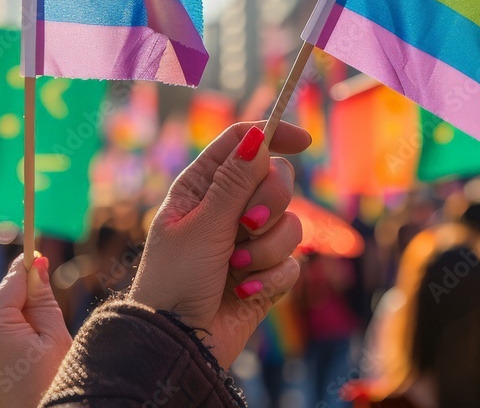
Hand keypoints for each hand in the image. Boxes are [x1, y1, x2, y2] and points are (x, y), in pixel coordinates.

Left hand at [0, 255, 71, 407]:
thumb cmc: (51, 383)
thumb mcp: (53, 335)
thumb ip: (41, 296)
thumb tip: (35, 263)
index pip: (11, 282)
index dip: (29, 267)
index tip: (41, 253)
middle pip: (3, 303)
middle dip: (26, 305)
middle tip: (50, 326)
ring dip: (16, 325)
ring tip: (37, 352)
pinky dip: (6, 343)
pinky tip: (23, 363)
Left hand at [129, 121, 309, 367]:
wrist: (177, 345)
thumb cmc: (175, 281)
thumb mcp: (203, 225)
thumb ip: (235, 182)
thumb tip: (258, 136)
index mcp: (203, 187)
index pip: (243, 143)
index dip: (274, 135)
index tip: (304, 142)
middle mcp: (229, 209)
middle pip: (276, 179)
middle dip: (270, 202)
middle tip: (247, 225)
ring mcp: (250, 242)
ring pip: (291, 223)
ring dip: (265, 249)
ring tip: (236, 269)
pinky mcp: (267, 273)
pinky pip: (292, 261)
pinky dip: (270, 277)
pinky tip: (244, 291)